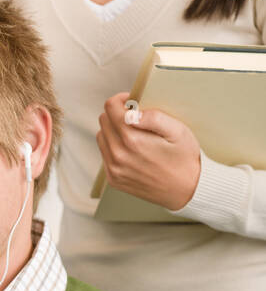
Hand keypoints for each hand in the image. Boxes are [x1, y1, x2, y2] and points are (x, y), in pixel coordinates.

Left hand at [97, 93, 200, 209]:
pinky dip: (114, 147)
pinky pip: (105, 154)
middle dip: (117, 114)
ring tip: (134, 134)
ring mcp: (114, 169)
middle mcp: (119, 155)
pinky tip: (132, 150)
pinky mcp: (114, 179)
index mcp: (132, 140)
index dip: (121, 100)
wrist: (188, 190)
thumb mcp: (178, 131)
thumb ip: (154, 117)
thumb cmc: (185, 159)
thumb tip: (131, 112)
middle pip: (104, 120)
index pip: (110, 108)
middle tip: (136, 118)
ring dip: (113, 131)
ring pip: (101, 137)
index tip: (133, 103)